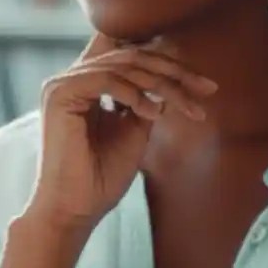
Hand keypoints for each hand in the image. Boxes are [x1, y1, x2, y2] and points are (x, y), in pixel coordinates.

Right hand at [24, 32, 217, 231]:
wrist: (75, 210)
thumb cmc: (101, 178)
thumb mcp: (135, 131)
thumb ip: (146, 102)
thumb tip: (170, 82)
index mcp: (88, 85)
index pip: (132, 58)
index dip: (170, 65)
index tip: (207, 87)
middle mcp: (73, 78)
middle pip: (131, 56)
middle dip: (174, 72)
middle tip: (207, 89)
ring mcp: (63, 84)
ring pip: (123, 66)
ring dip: (162, 84)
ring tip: (187, 107)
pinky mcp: (59, 94)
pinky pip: (106, 80)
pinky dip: (135, 94)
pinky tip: (154, 113)